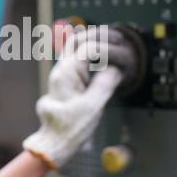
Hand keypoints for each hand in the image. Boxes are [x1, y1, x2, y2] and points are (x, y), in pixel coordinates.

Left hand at [23, 25, 135, 169]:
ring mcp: (60, 75)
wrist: (54, 142)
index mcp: (67, 73)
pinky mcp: (63, 82)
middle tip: (117, 37)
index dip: (108, 48)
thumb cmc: (71, 128)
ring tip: (111, 44)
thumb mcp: (94, 106)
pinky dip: (89, 54)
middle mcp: (60, 70)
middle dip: (98, 35)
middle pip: (77, 39)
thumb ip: (105, 83)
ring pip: (74, 48)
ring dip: (92, 42)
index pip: (89, 47)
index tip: (122, 56)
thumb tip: (116, 69)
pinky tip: (100, 60)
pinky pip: (75, 59)